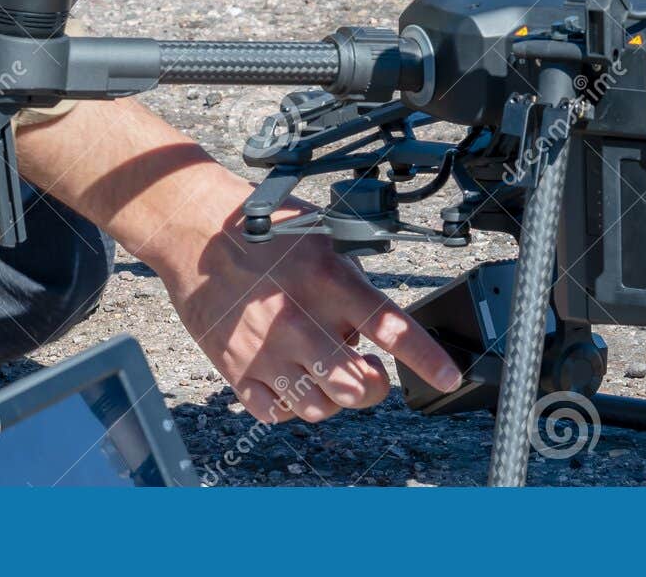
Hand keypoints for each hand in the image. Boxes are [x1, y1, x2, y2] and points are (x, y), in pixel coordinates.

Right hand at [155, 195, 465, 422]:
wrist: (197, 233)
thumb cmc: (263, 232)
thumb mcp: (322, 241)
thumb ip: (351, 286)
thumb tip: (368, 331)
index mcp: (329, 282)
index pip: (390, 327)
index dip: (426, 358)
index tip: (449, 377)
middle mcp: (300, 321)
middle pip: (357, 386)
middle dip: (373, 386)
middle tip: (368, 371)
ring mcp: (266, 350)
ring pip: (320, 408)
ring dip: (332, 397)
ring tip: (324, 370)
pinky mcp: (236, 370)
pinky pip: (277, 413)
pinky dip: (291, 405)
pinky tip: (290, 378)